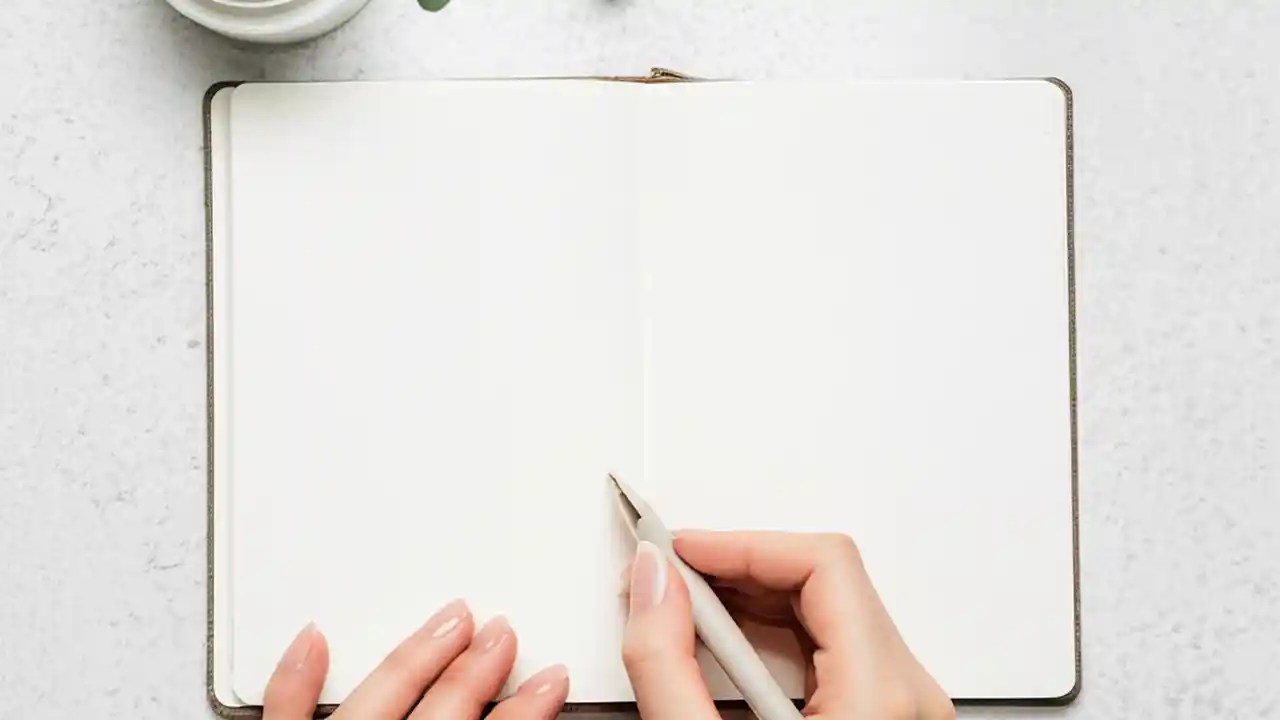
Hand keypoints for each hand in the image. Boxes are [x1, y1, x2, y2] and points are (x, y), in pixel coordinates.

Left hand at [262, 600, 568, 719]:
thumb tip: (520, 716)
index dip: (528, 707)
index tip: (552, 680)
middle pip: (442, 708)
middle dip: (479, 665)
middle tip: (504, 631)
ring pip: (379, 697)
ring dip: (418, 655)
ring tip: (453, 617)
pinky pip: (281, 716)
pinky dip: (297, 677)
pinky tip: (314, 637)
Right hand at [621, 532, 954, 719]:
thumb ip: (669, 668)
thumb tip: (653, 585)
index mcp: (882, 697)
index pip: (822, 563)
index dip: (740, 543)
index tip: (680, 548)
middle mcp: (908, 696)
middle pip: (824, 579)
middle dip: (734, 568)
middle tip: (667, 577)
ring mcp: (902, 707)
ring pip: (826, 610)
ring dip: (747, 600)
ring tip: (682, 611)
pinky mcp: (884, 717)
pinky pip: (831, 646)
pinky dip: (770, 636)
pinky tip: (721, 646)